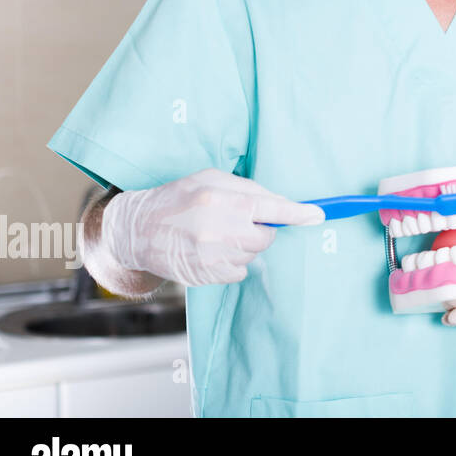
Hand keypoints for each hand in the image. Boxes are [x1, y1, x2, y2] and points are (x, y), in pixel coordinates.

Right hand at [101, 168, 323, 286]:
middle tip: (238, 221)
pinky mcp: (207, 276)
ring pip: (253, 254)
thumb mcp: (209, 179)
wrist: (137, 230)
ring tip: (216, 234)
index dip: (298, 213)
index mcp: (220, 200)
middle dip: (260, 228)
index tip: (318, 216)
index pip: (271, 207)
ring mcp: (212, 257)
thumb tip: (280, 203)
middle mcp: (218, 230)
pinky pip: (239, 270)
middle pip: (266, 235)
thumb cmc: (177, 198)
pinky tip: (210, 250)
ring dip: (243, 245)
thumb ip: (247, 189)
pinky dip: (232, 261)